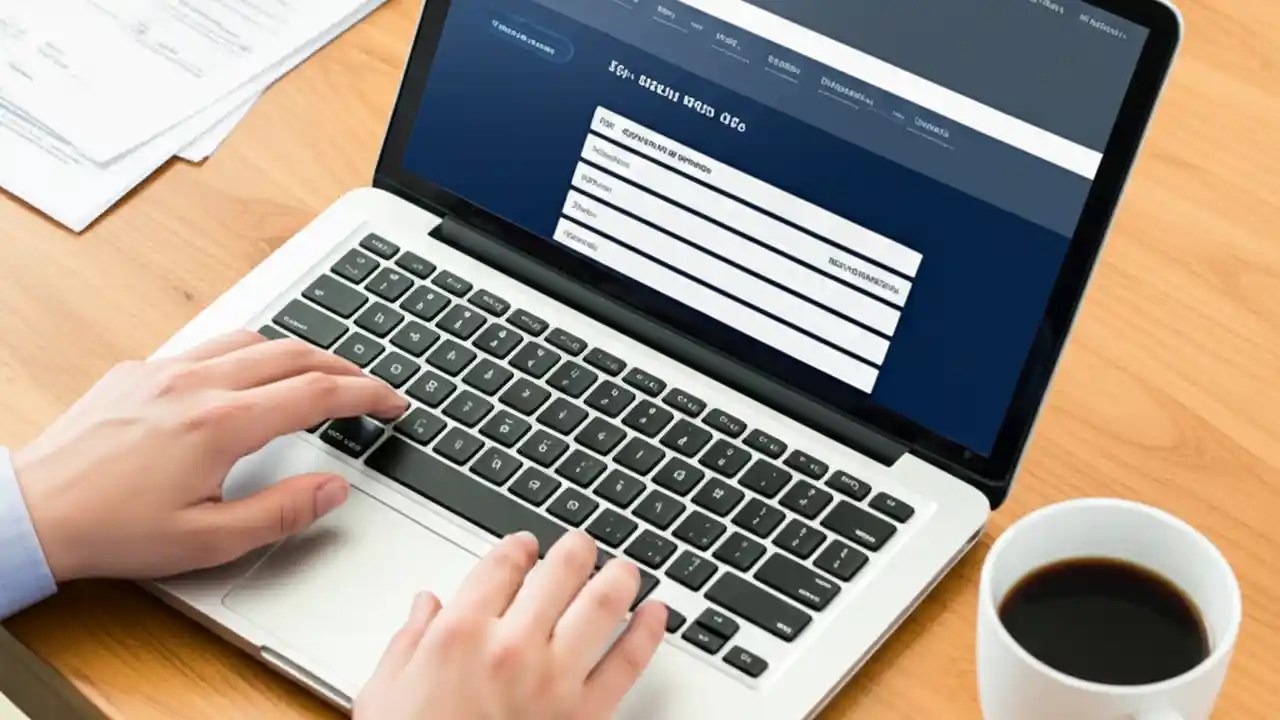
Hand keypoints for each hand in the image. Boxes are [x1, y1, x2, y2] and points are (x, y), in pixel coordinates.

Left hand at [13, 330, 407, 581]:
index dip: (368, 394)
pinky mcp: (138, 371)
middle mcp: (197, 384)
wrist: (31, 512)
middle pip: (294, 353)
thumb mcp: (208, 540)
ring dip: (296, 352)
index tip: (393, 401)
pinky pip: (208, 345)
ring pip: (252, 339)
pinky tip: (246, 378)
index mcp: (223, 424)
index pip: (318, 393)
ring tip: (317, 374)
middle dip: (343, 365)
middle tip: (368, 386)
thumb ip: (281, 512)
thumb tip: (334, 489)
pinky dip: (245, 354)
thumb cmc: (112, 531)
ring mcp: (165, 370)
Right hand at [355, 531, 666, 719]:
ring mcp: (555, 681)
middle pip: (561, 571)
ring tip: (625, 569)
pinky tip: (658, 614)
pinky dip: (649, 632)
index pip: (503, 565)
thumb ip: (408, 642)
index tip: (527, 544)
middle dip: (576, 549)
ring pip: (603, 604)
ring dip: (619, 578)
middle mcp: (512, 648)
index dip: (520, 545)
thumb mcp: (383, 695)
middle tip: (582, 545)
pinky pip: (630, 662)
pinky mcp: (586, 716)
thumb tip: (425, 606)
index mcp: (460, 635)